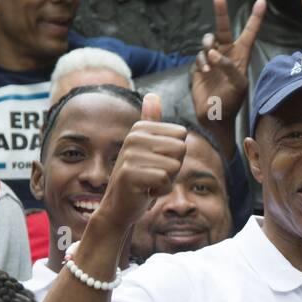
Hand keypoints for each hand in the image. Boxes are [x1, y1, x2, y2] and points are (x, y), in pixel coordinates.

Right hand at [97, 94, 186, 230]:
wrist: (119, 207)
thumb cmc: (140, 179)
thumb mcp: (148, 149)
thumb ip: (151, 123)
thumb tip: (153, 95)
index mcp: (140, 128)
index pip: (181, 136)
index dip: (175, 155)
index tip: (157, 163)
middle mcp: (133, 137)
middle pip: (180, 149)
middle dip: (174, 168)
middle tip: (153, 175)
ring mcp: (130, 155)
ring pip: (174, 166)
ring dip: (167, 181)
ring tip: (148, 182)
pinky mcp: (129, 174)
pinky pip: (165, 180)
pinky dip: (160, 191)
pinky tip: (146, 191)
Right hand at [191, 0, 265, 135]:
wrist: (215, 116)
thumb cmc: (232, 102)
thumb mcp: (238, 85)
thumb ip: (229, 67)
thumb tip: (214, 54)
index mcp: (241, 56)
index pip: (249, 33)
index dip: (255, 18)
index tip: (261, 2)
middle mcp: (227, 54)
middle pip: (224, 28)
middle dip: (221, 13)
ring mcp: (212, 59)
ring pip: (208, 40)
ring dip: (208, 46)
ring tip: (211, 60)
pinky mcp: (200, 66)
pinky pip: (199, 55)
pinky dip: (201, 61)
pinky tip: (205, 72)